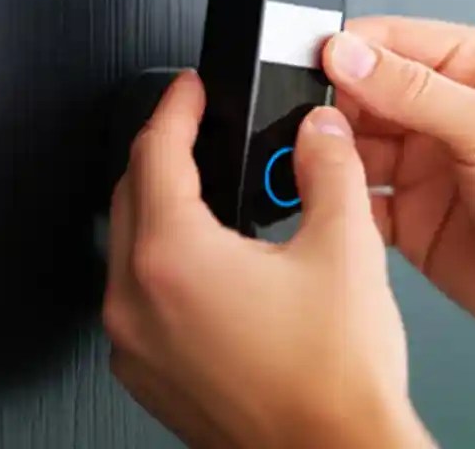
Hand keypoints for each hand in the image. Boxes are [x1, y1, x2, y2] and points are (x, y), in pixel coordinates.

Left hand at [103, 71, 429, 448]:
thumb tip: (320, 134)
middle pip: (130, 196)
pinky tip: (212, 263)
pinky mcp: (149, 376)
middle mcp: (136, 304)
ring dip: (162, 209)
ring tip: (214, 193)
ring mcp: (136, 347)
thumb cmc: (333, 382)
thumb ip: (329, 169)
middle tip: (202, 131)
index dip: (177, 107)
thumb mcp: (345, 249)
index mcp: (174, 260)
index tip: (192, 90)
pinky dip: (164, 265)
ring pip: (128, 249)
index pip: (154, 153)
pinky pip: (137, 298)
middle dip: (165, 154)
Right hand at [324, 17, 474, 362]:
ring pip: (357, 147)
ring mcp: (434, 167)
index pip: (396, 41)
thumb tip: (349, 55)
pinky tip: (330, 202)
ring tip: (312, 162)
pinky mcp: (417, 220)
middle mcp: (455, 113)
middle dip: (332, 106)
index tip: (309, 64)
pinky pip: (360, 202)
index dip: (349, 51)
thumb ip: (417, 92)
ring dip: (331, 154)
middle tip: (306, 123)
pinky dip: (339, 202)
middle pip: (367, 92)